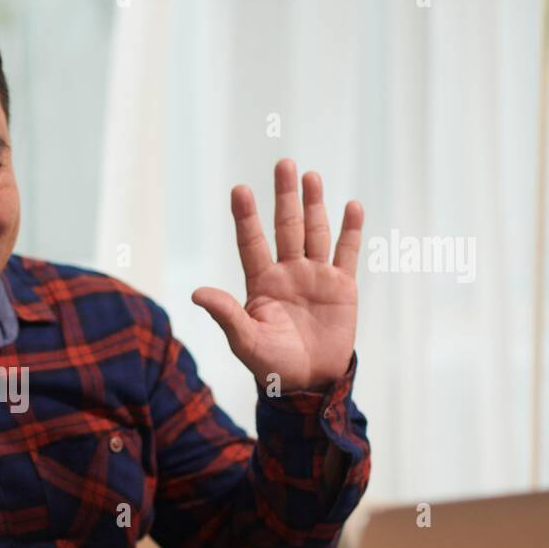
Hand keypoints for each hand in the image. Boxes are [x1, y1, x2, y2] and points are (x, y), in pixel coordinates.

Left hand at [192, 159, 362, 391]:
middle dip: (284, 196)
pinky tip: (352, 206)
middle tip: (283, 163)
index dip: (246, 217)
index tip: (239, 189)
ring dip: (314, 205)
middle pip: (286, 227)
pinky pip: (346, 253)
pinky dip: (350, 230)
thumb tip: (196, 293)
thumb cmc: (271, 365)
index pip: (251, 243)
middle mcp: (287, 272)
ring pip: (314, 232)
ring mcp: (315, 277)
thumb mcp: (245, 341)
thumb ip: (226, 314)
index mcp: (261, 283)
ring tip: (311, 176)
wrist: (309, 384)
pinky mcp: (342, 287)